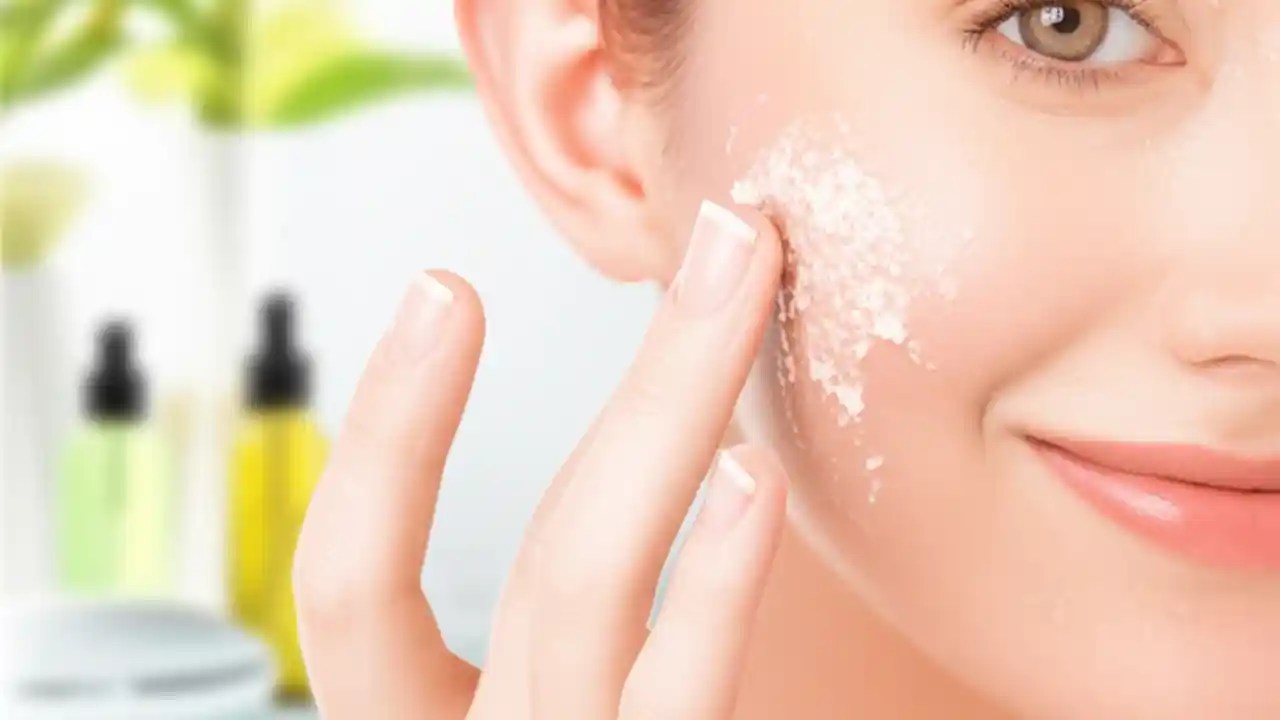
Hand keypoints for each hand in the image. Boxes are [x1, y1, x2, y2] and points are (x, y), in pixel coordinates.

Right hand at [294, 200, 789, 718]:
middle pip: (537, 559)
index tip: (444, 289)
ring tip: (741, 280)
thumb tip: (657, 478)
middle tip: (728, 237)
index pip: (353, 589)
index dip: (384, 437)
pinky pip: (675, 702)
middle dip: (649, 384)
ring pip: (585, 590)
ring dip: (671, 412)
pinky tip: (748, 478)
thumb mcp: (534, 715)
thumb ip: (557, 640)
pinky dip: (708, 588)